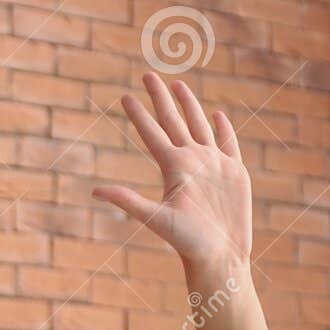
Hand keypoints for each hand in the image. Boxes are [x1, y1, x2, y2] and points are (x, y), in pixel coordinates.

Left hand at [93, 72, 252, 277]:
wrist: (220, 254)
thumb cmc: (186, 241)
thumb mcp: (155, 219)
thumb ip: (128, 201)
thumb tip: (94, 192)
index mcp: (173, 168)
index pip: (152, 133)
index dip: (139, 114)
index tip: (124, 96)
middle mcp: (192, 161)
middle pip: (173, 121)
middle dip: (161, 98)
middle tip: (147, 74)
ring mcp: (213, 165)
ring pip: (199, 126)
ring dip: (189, 106)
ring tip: (179, 85)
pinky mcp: (234, 172)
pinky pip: (229, 144)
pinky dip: (223, 129)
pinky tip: (217, 116)